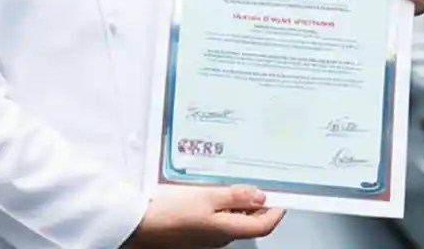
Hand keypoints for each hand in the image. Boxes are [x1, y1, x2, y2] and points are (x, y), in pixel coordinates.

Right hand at [125, 185, 284, 247]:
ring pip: (234, 222)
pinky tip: (214, 195)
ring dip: (239, 206)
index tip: (282, 196)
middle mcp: (222, 239)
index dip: (276, 211)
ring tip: (235, 186)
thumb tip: (260, 196)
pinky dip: (223, 209)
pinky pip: (218, 222)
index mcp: (229, 231)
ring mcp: (208, 238)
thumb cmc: (171, 212)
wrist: (140, 226)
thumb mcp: (207, 197)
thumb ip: (235, 196)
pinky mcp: (196, 234)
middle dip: (258, 206)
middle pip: (250, 224)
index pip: (264, 225)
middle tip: (259, 185)